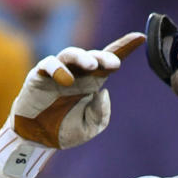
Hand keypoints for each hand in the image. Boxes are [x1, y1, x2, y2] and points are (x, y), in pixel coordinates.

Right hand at [11, 31, 144, 148]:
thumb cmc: (63, 131)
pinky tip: (66, 80)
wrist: (37, 140)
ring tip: (92, 66)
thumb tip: (104, 91)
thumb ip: (100, 113)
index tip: (141, 38)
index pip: (109, 61)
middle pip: (92, 56)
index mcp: (92, 82)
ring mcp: (58, 72)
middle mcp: (76, 73)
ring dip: (83, 57)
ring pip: (71, 54)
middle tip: (114, 63)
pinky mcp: (38, 75)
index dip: (124, 47)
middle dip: (104, 56)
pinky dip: (58, 69)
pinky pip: (49, 64)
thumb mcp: (89, 128)